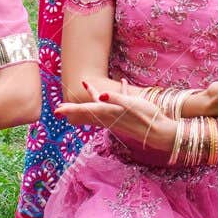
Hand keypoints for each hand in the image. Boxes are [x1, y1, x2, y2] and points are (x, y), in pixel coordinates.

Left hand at [55, 85, 172, 151]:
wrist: (160, 132)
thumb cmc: (147, 117)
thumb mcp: (132, 104)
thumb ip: (116, 99)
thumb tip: (100, 95)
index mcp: (108, 112)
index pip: (85, 109)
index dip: (71, 109)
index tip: (56, 110)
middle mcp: (109, 116)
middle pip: (88, 111)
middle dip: (74, 108)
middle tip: (60, 107)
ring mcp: (117, 117)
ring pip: (98, 108)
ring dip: (91, 98)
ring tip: (87, 85)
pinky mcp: (125, 116)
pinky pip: (113, 105)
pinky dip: (112, 96)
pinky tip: (121, 85)